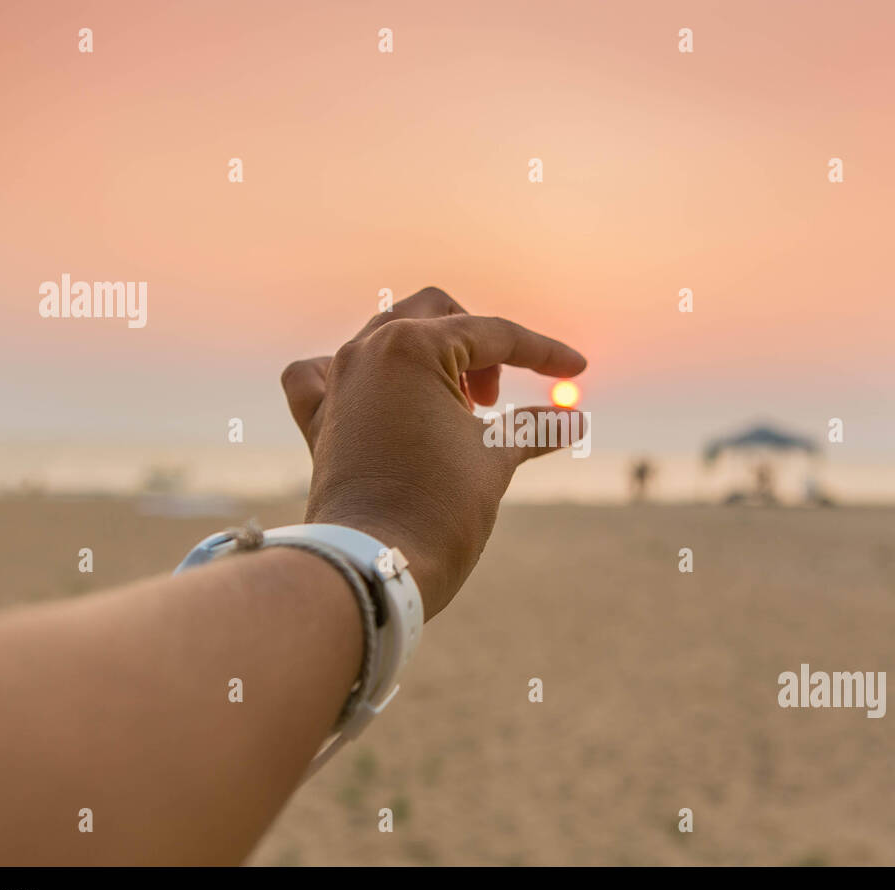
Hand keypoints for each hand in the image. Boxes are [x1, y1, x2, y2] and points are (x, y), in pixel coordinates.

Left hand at [280, 287, 586, 617]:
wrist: (376, 566)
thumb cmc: (439, 509)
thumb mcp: (496, 458)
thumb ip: (535, 427)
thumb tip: (574, 420)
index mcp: (412, 346)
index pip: (493, 334)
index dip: (542, 352)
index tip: (576, 368)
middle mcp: (366, 351)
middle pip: (437, 317)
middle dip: (480, 349)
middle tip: (493, 400)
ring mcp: (336, 383)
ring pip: (387, 337)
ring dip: (431, 359)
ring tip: (454, 408)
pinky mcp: (317, 420)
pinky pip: (320, 374)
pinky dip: (353, 376)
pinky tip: (375, 393)